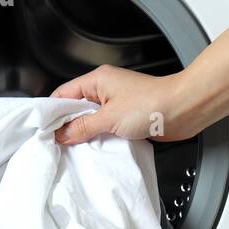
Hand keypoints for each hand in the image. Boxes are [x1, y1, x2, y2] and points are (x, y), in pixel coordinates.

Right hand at [51, 65, 201, 143]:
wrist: (183, 110)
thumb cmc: (152, 104)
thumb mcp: (109, 118)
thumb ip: (83, 127)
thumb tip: (63, 134)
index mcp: (97, 80)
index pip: (63, 94)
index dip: (52, 112)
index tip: (45, 130)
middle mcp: (105, 89)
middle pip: (76, 108)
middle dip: (68, 126)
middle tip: (59, 143)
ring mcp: (116, 103)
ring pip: (90, 119)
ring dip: (85, 133)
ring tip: (77, 147)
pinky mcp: (126, 117)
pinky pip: (105, 128)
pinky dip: (99, 137)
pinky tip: (96, 148)